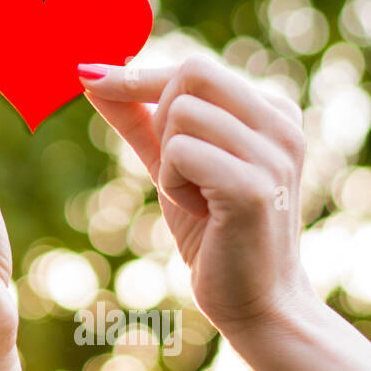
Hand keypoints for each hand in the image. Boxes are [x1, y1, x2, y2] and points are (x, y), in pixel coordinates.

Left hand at [78, 56, 309, 335]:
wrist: (257, 302)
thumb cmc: (214, 230)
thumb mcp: (171, 163)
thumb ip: (137, 117)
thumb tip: (90, 72)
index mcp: (272, 111)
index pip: (195, 67)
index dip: (139, 76)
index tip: (88, 76)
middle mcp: (282, 123)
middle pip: (191, 75)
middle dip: (161, 118)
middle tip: (180, 170)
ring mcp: (273, 154)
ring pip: (180, 115)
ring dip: (168, 162)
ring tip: (197, 198)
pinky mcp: (254, 186)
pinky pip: (180, 153)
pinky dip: (173, 183)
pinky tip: (202, 213)